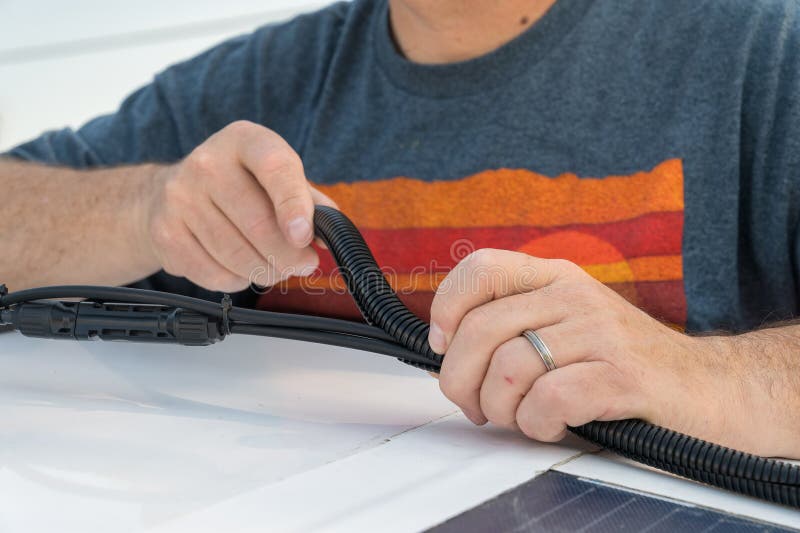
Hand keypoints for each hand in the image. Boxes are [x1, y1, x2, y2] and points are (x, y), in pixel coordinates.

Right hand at [142, 121, 335, 291]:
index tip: (305, 236)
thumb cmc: (237, 185)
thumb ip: (307, 200)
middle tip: (304, 264)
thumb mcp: (274, 176)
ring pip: (237, 255)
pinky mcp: (165, 234)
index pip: (275, 168)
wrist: (167, 194)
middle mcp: (206, 164)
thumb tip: (329, 231)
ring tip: (276, 267)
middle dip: (289, 255)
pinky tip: (242, 267)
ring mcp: (180, 199)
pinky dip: (238, 280)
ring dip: (267, 271)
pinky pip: (214, 274)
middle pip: (257, 223)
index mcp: (243, 140)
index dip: (294, 205)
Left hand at [428, 249, 767, 454]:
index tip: (443, 345)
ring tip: (521, 417)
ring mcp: (601, 333)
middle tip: (475, 405)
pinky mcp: (623, 375)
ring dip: (501, 408)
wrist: (709, 387)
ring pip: (509, 368)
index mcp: (556, 277)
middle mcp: (575, 296)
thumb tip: (444, 349)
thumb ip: (514, 324)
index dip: (447, 307)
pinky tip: (552, 425)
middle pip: (482, 328)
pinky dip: (536, 424)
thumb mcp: (568, 323)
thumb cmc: (623, 362)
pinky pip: (549, 400)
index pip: (481, 268)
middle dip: (460, 379)